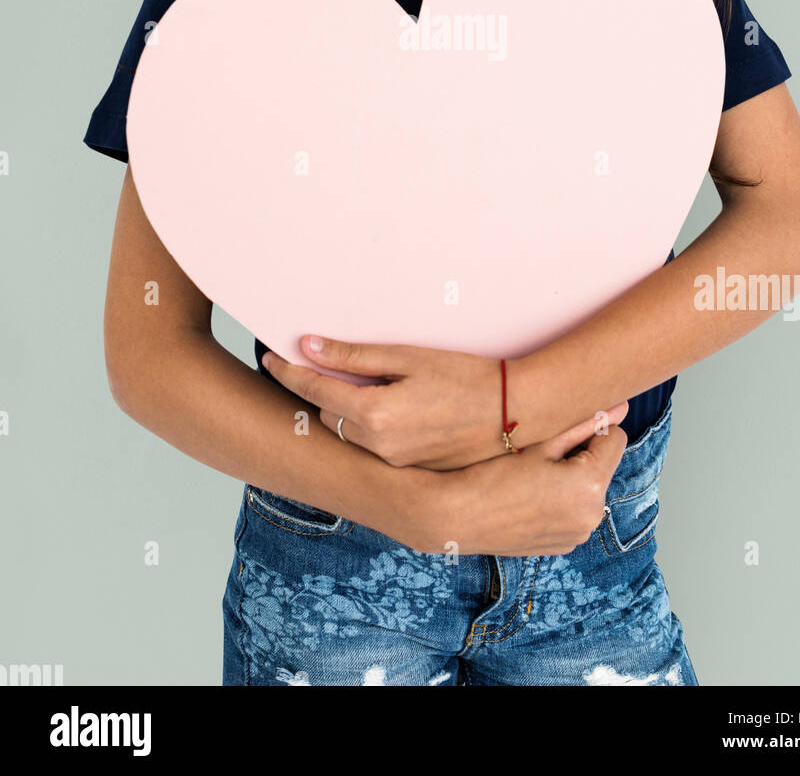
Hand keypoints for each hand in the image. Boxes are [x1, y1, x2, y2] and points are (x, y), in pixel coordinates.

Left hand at [262, 335, 505, 468]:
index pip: (314, 390)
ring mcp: (393, 462)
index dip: (288, 372)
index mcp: (374, 414)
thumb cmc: (464, 376)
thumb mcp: (407, 358)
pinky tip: (394, 407)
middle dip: (322, 391)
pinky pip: (375, 446)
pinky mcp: (409, 468)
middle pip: (328, 414)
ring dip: (347, 410)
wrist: (512, 412)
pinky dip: (372, 426)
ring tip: (364, 384)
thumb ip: (354, 355)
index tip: (271, 357)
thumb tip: (309, 346)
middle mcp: (378, 445)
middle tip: (321, 364)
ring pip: (350, 432)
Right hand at [411, 409, 630, 555]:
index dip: (591, 430)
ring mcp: (578, 535)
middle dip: (581, 456)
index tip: (561, 434)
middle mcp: (592, 515)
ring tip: (533, 477)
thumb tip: (623, 406)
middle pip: (602, 466)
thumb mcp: (541, 442)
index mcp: (590, 484)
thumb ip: (586, 423)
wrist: (458, 515)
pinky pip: (575, 513)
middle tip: (541, 456)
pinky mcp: (564, 546)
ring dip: (572, 480)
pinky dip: (562, 503)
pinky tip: (531, 498)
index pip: (615, 439)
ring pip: (588, 490)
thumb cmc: (494, 472)